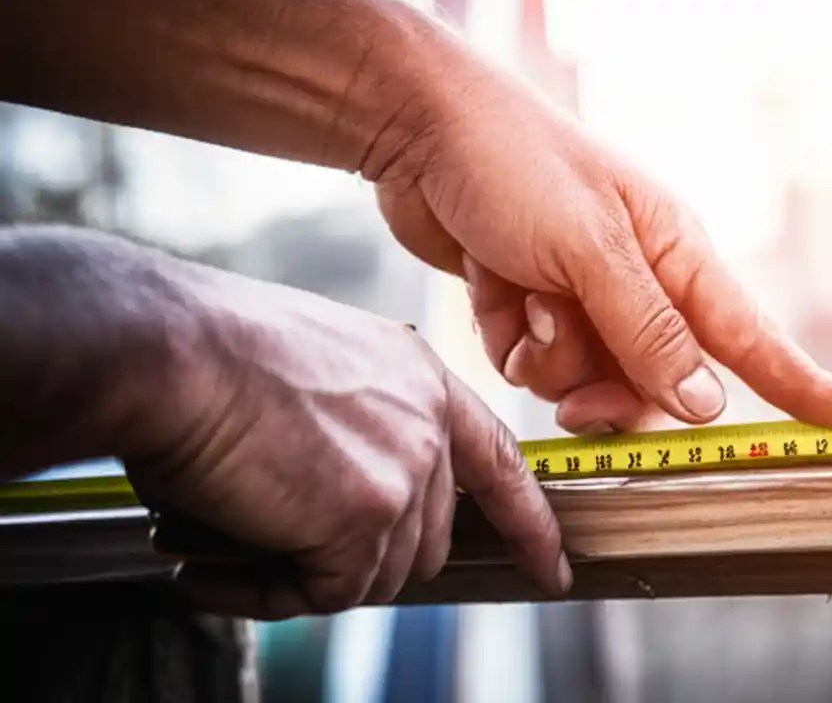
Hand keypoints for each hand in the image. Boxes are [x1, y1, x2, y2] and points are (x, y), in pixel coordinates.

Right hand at [120, 262, 566, 619]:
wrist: (168, 349)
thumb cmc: (216, 351)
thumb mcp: (324, 370)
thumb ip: (364, 427)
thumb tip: (349, 496)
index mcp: (423, 380)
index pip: (501, 464)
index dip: (528, 524)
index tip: (551, 567)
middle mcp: (428, 425)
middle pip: (427, 540)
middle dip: (361, 559)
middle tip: (287, 550)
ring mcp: (406, 474)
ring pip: (376, 576)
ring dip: (306, 576)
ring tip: (232, 546)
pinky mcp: (365, 519)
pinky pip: (326, 595)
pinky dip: (268, 595)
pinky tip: (216, 569)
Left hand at [376, 35, 831, 434]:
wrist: (420, 129)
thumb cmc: (515, 163)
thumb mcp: (590, 248)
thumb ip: (648, 331)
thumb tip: (708, 403)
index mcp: (677, 253)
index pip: (755, 337)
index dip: (807, 385)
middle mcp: (640, 282)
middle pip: (659, 385)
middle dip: (612, 394)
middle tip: (577, 393)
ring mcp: (586, 299)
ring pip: (589, 384)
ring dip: (550, 361)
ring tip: (524, 298)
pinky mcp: (537, 310)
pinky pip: (536, 370)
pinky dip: (511, 341)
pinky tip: (494, 289)